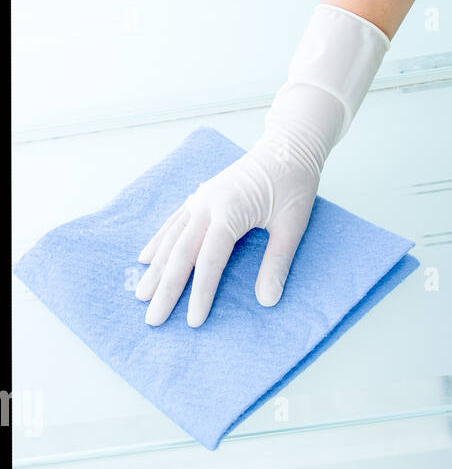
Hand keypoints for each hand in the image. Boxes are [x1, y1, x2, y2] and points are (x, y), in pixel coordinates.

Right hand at [136, 3, 388, 326]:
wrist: (287, 146)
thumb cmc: (293, 185)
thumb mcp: (292, 225)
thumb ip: (277, 263)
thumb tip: (268, 301)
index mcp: (229, 211)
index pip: (209, 260)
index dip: (200, 293)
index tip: (194, 321)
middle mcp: (207, 205)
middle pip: (180, 253)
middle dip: (165, 289)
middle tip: (152, 320)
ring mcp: (200, 199)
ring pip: (171, 239)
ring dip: (155, 269)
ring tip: (141, 295)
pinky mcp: (201, 197)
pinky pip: (173, 223)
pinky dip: (158, 242)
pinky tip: (146, 259)